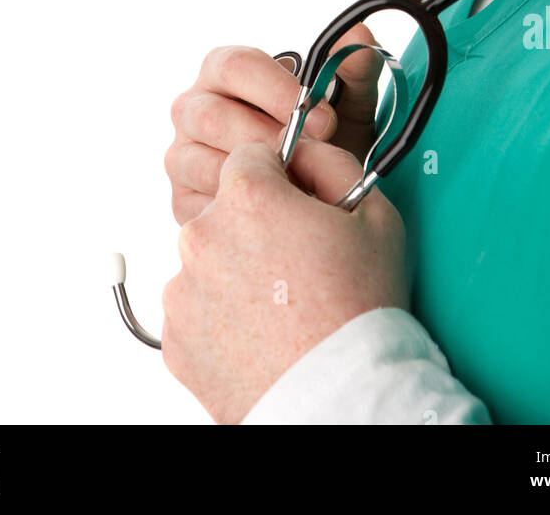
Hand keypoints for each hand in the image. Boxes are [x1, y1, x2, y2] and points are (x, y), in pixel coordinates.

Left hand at [160, 135, 409, 424]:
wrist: (340, 399)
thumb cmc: (360, 309)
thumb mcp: (374, 214)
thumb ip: (332, 162)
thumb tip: (303, 150)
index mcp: (246, 195)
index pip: (253, 157)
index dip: (283, 178)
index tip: (301, 206)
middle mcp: (201, 236)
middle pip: (228, 210)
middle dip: (258, 226)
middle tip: (299, 264)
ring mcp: (182, 292)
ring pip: (210, 261)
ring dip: (237, 271)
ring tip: (284, 308)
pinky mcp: (175, 341)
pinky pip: (198, 312)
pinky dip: (223, 319)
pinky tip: (263, 334)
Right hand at [165, 24, 383, 224]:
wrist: (317, 194)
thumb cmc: (323, 139)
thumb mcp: (346, 105)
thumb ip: (354, 69)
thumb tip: (359, 34)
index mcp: (223, 71)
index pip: (235, 66)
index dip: (278, 91)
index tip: (322, 119)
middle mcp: (193, 108)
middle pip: (212, 116)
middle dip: (269, 141)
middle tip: (313, 162)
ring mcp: (182, 155)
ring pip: (203, 164)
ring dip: (256, 182)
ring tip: (301, 192)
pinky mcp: (181, 200)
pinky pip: (201, 208)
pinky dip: (242, 215)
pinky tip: (278, 218)